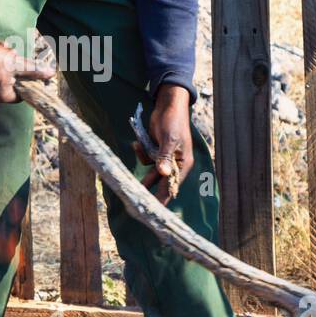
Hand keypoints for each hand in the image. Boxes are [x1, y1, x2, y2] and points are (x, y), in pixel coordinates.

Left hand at [135, 84, 193, 203]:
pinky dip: (140, 152)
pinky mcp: (156, 151)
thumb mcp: (169, 139)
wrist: (167, 106)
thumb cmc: (173, 121)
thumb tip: (163, 174)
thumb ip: (164, 157)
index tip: (154, 211)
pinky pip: (146, 159)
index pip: (172, 186)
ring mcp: (164, 158)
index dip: (163, 198)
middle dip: (150, 190)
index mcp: (182, 163)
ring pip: (151, 171)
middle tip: (139, 205)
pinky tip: (137, 143)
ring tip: (133, 173)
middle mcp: (174, 163)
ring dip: (143, 165)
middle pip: (161, 183)